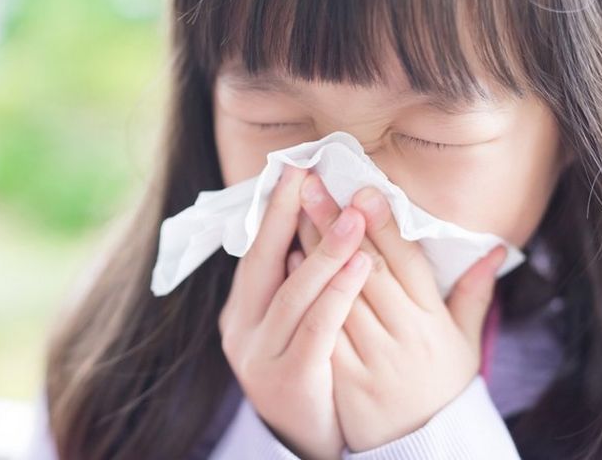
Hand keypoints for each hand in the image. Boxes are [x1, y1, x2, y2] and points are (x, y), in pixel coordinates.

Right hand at [218, 164, 372, 459]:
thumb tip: (317, 227)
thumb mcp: (293, 326)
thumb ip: (297, 281)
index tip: (294, 169)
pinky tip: (360, 265)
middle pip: (264, 262)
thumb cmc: (308, 372)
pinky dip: (337, 292)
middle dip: (286, 215)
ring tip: (352, 214)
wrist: (306, 442)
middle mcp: (241, 329)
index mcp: (241, 311)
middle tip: (309, 173)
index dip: (274, 211)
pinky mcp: (287, 378)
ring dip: (323, 249)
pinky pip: (316, 326)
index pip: (257, 251)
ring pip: (293, 293)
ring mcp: (259, 355)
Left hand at [312, 184, 505, 451]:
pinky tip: (288, 264)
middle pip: (367, 269)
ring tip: (294, 211)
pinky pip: (321, 329)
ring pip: (340, 294)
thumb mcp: (464, 343)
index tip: (362, 188)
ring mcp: (372, 359)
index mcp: (433, 322)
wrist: (421, 448)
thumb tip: (496, 248)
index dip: (383, 223)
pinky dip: (305, 295)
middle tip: (314, 184)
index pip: (406, 262)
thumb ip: (474, 294)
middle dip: (338, 223)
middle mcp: (405, 336)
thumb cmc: (439, 388)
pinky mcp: (344, 378)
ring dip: (315, 250)